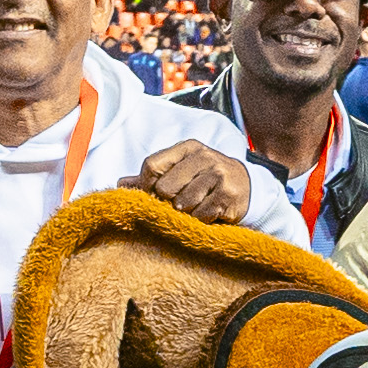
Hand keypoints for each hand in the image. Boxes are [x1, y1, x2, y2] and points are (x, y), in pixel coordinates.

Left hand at [129, 141, 251, 222]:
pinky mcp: (228, 194)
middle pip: (165, 187)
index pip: (152, 165)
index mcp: (187, 148)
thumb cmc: (206, 180)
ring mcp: (218, 174)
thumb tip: (121, 184)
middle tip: (179, 204)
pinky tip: (210, 212)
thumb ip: (152, 177)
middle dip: (168, 202)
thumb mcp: (181, 171)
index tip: (152, 196)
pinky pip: (201, 215)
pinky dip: (202, 220)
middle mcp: (204, 156)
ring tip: (197, 207)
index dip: (147, 186)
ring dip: (187, 212)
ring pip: (183, 203)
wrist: (247, 186)